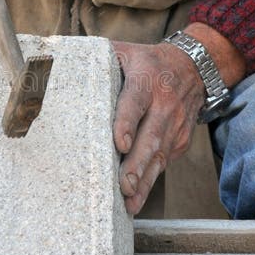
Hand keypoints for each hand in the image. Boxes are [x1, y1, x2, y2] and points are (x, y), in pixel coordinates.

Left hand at [112, 40, 205, 214]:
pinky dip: (151, 180)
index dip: (127, 122)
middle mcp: (164, 103)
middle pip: (150, 137)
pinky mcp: (181, 139)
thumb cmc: (148, 62)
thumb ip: (99, 59)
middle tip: (124, 186)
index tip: (120, 144)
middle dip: (137, 164)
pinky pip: (165, 161)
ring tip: (131, 202)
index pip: (135, 102)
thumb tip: (60, 64)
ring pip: (160, 155)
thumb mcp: (126, 52)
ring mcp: (175, 124)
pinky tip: (137, 198)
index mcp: (145, 80)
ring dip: (145, 181)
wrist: (194, 67)